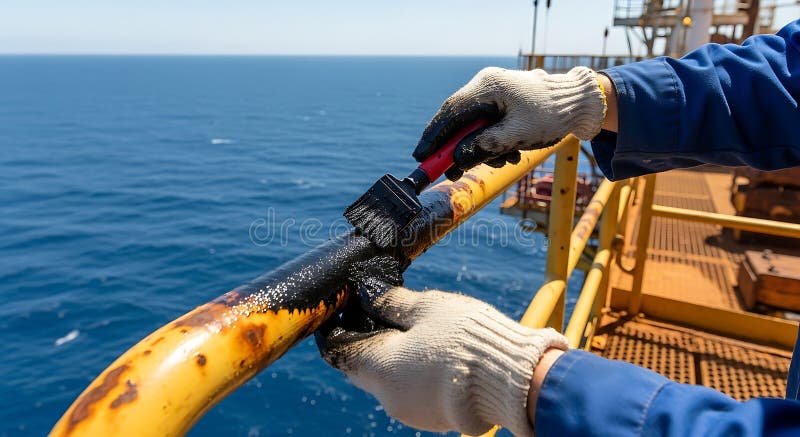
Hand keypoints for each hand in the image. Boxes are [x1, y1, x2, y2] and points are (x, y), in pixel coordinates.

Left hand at [317, 281, 568, 436]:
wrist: (515, 381)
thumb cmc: (468, 339)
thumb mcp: (428, 307)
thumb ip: (392, 302)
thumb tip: (370, 294)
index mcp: (379, 370)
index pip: (339, 351)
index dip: (339, 327)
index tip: (346, 307)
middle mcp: (389, 398)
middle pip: (366, 364)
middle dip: (373, 337)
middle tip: (386, 309)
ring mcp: (413, 412)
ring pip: (393, 378)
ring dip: (399, 353)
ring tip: (420, 325)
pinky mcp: (436, 417)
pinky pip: (417, 389)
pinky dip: (419, 369)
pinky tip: (439, 349)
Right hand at [413, 66, 607, 179]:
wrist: (580, 104)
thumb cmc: (551, 115)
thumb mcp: (516, 135)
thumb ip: (483, 147)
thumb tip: (457, 159)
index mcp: (488, 86)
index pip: (450, 112)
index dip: (433, 137)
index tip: (422, 157)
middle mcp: (486, 85)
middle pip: (458, 121)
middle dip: (457, 149)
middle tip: (452, 173)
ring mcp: (494, 93)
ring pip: (472, 126)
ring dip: (481, 149)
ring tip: (504, 161)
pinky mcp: (502, 103)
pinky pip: (486, 125)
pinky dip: (492, 143)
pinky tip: (509, 153)